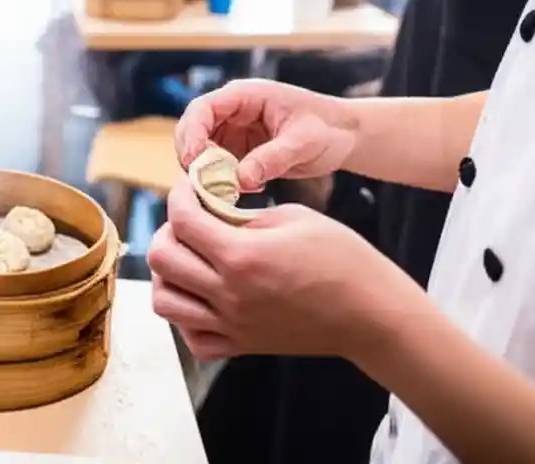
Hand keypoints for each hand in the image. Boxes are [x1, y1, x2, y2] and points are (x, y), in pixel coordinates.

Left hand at [147, 184, 421, 361]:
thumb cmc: (343, 260)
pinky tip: (202, 295)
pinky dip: (185, 315)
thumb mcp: (294, 218)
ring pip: (165, 301)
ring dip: (169, 274)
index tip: (187, 188)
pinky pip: (191, 337)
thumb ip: (243, 216)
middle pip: (161, 259)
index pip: (182, 220)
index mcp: (243, 256)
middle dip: (168, 230)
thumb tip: (210, 212)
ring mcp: (233, 324)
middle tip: (190, 221)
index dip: (178, 195)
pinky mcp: (241, 346)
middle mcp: (230, 294)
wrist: (373, 314)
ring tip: (191, 259)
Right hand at [176, 79, 356, 190]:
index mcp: (245, 96)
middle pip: (192, 130)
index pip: (202, 109)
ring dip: (205, 173)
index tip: (193, 161)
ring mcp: (233, 132)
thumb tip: (240, 180)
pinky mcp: (238, 152)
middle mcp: (232, 112)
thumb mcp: (303, 142)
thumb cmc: (327, 128)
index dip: (192, 134)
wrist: (344, 136)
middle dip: (192, 157)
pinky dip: (222, 182)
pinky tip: (247, 189)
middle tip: (202, 184)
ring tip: (228, 190)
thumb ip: (272, 159)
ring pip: (200, 152)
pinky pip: (217, 167)